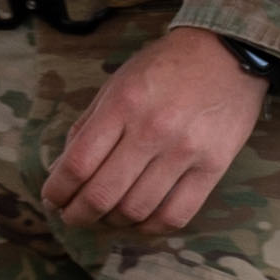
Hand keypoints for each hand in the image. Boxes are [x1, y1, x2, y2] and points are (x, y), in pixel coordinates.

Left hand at [43, 28, 270, 238]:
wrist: (227, 52)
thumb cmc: (164, 68)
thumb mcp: (116, 84)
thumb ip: (87, 127)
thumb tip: (60, 171)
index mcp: (122, 105)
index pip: (78, 164)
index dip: (58, 191)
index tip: (52, 199)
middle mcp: (152, 130)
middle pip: (103, 194)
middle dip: (78, 214)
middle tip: (72, 216)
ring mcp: (185, 151)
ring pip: (136, 210)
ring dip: (112, 222)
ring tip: (106, 216)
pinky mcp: (214, 167)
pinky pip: (176, 215)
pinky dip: (150, 227)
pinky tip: (140, 220)